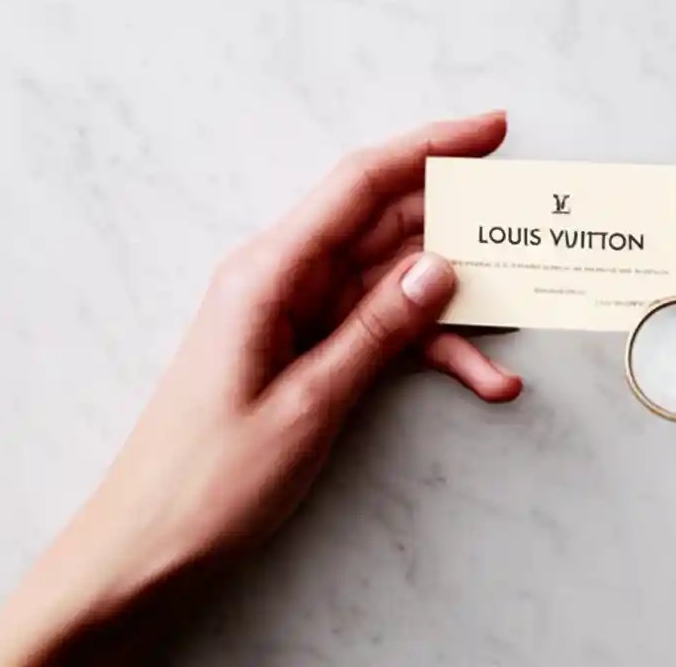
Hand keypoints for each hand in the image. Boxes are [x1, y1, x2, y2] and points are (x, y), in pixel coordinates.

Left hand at [0, 112, 522, 665]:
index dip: (431, 147)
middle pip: (385, 224)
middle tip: (525, 220)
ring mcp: (298, 315)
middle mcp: (284, 279)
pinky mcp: (308, 350)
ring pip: (395, 282)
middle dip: (458, 219)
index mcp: (269, 272)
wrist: (150, 545)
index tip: (494, 130)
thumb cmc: (211, 477)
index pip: (360, 184)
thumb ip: (377, 329)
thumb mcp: (309, 403)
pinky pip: (383, 332)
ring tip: (521, 311)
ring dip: (458, 303)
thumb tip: (441, 268)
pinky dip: (434, 351)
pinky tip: (486, 379)